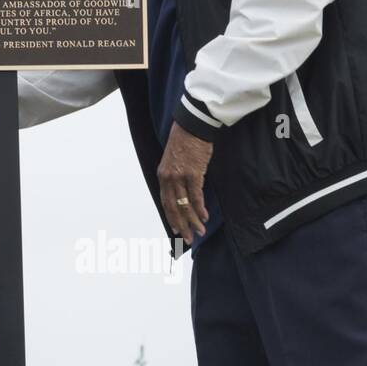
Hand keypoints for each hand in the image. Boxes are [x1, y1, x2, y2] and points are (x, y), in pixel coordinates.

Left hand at [157, 121, 212, 246]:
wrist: (192, 127)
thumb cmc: (185, 142)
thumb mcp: (174, 161)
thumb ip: (176, 176)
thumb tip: (183, 190)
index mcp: (162, 175)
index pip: (165, 201)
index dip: (171, 217)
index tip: (176, 229)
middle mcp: (168, 178)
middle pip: (173, 207)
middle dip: (181, 224)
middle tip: (187, 238)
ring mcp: (179, 176)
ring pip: (184, 204)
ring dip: (192, 220)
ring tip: (198, 232)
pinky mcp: (192, 173)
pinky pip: (195, 196)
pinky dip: (199, 208)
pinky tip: (203, 217)